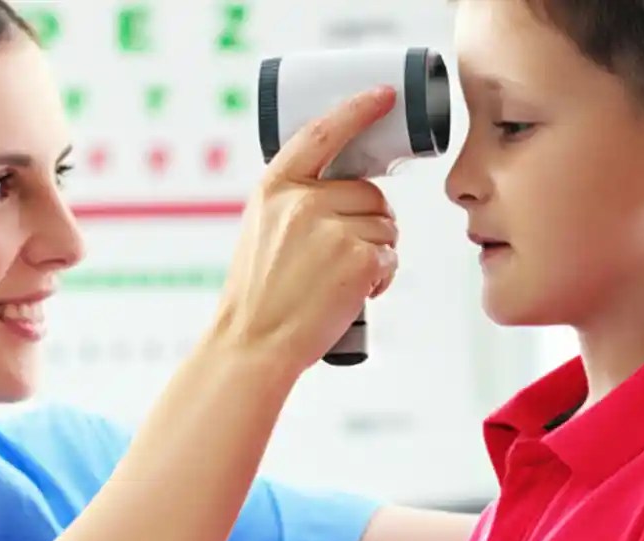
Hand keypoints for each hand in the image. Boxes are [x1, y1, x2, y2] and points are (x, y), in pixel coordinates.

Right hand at [211, 86, 400, 370]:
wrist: (252, 343)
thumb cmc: (258, 297)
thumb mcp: (262, 232)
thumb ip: (296, 204)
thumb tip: (349, 191)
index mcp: (275, 188)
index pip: (321, 134)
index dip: (355, 110)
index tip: (382, 95)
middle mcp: (303, 201)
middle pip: (369, 192)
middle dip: (369, 222)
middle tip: (343, 259)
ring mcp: (331, 228)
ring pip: (386, 224)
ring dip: (378, 253)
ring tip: (343, 281)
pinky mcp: (358, 257)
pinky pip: (391, 255)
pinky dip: (382, 277)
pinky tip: (357, 293)